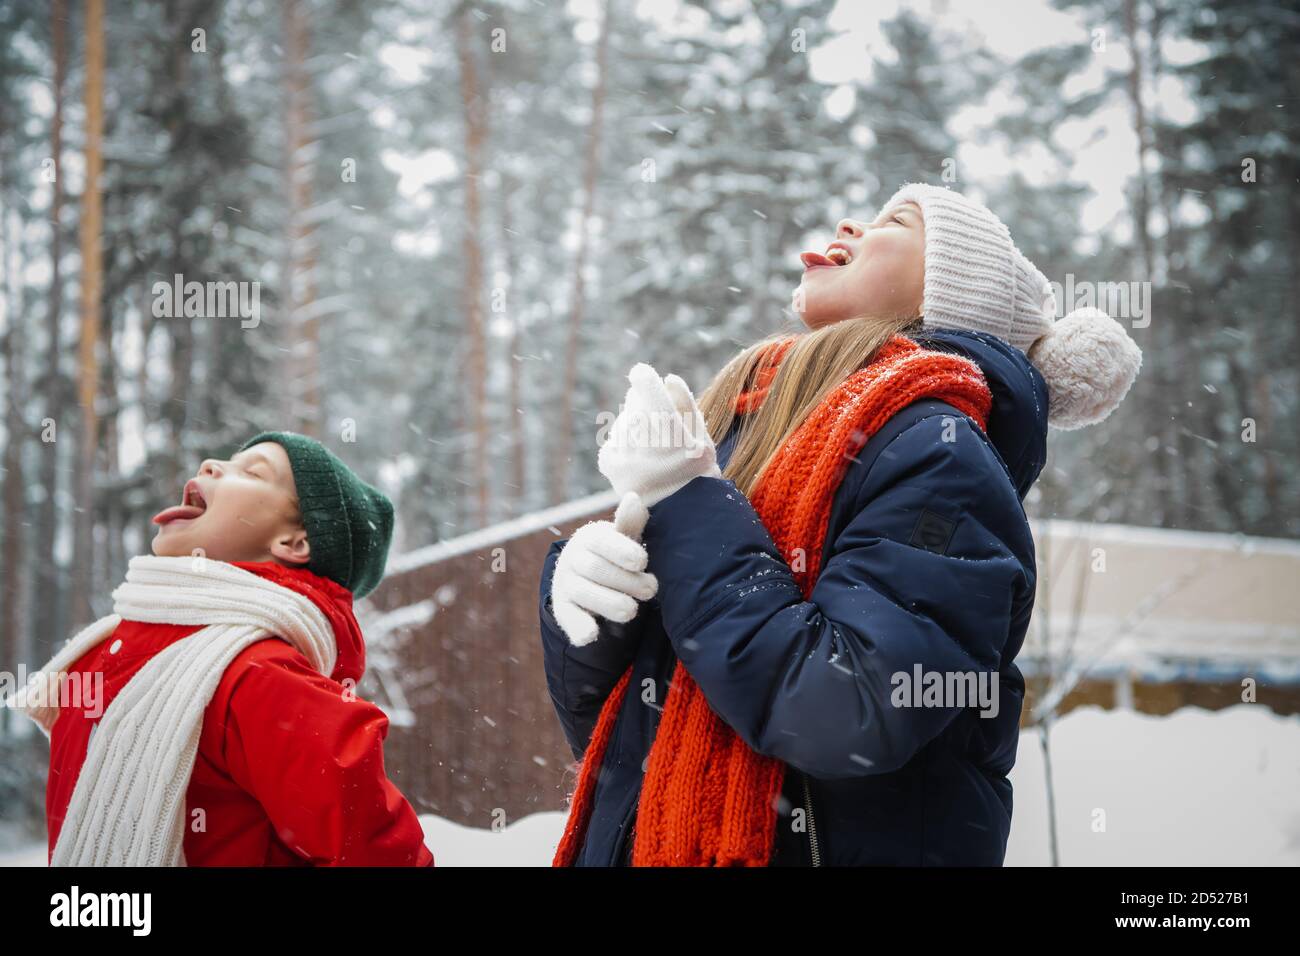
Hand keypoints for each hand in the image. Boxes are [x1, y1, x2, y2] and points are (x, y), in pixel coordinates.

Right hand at [550, 492, 657, 646]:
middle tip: (651, 589)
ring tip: (632, 610)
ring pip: (584, 593)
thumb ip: (630, 523)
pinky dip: (578, 627)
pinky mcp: (564, 609)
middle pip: (597, 569)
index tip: (642, 561)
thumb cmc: (614, 554)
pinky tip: (592, 633)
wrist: (586, 576)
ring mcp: (566, 584)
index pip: (603, 541)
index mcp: (590, 537)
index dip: (622, 551)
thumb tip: (633, 498)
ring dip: (610, 603)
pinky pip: (568, 619)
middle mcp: (573, 559)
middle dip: (626, 581)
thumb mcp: (624, 538)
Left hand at [597, 363, 720, 507]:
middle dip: (644, 405)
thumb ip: (685, 403)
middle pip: (633, 401)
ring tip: (653, 448)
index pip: (643, 382)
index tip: (645, 375)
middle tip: (659, 425)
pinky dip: (625, 443)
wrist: (675, 516)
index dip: (645, 376)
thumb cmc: (695, 473)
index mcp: (668, 427)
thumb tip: (668, 378)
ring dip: (635, 426)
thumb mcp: (702, 437)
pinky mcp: (607, 461)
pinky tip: (640, 458)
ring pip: (623, 420)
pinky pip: (613, 439)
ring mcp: (620, 450)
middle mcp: (640, 437)